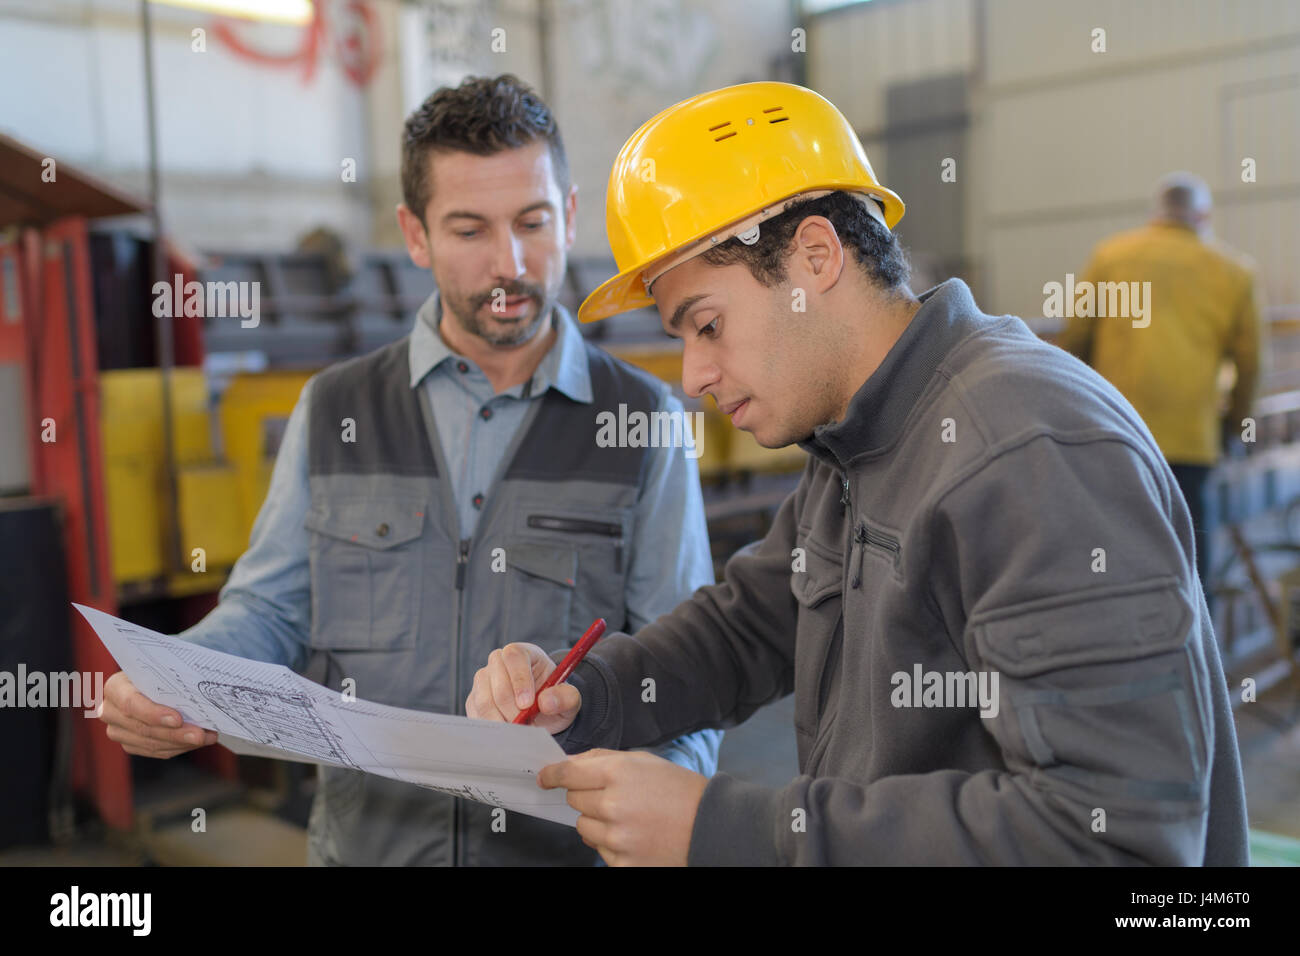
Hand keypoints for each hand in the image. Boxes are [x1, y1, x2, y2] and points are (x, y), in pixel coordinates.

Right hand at [100, 671, 217, 757]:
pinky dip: (178, 747)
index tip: (178, 719)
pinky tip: (196, 741)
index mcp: (115, 687)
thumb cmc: (157, 672)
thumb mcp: (160, 668)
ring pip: (150, 743)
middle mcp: (109, 711)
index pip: (131, 703)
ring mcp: (117, 731)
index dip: (154, 714)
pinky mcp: (129, 744)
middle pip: (143, 728)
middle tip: (200, 734)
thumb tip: (196, 690)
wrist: (149, 681)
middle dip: (175, 733)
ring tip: (205, 737)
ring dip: (181, 742)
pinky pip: (155, 751)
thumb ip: (169, 678)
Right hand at [465, 642, 580, 733]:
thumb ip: (564, 697)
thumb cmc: (554, 699)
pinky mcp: (474, 698)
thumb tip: (546, 702)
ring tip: (519, 729)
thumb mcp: (569, 699)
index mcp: (523, 653)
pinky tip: (506, 732)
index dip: (519, 680)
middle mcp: (498, 661)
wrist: (541, 713)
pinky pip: (476, 714)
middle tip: (526, 725)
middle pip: (498, 684)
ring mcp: (483, 679)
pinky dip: (491, 727)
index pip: (514, 656)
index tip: (528, 704)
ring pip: (484, 701)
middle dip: (513, 710)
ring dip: (502, 721)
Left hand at [539, 749, 707, 865]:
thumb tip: (572, 763)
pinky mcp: (621, 862)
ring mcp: (616, 837)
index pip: (568, 774)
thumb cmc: (678, 789)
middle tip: (612, 796)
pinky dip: (610, 842)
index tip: (545, 778)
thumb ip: (604, 759)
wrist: (709, 827)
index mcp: (618, 773)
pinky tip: (635, 835)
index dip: (553, 775)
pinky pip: (599, 849)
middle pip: (574, 800)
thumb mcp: (644, 761)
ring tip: (626, 817)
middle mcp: (612, 805)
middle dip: (586, 796)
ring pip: (582, 826)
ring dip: (596, 821)